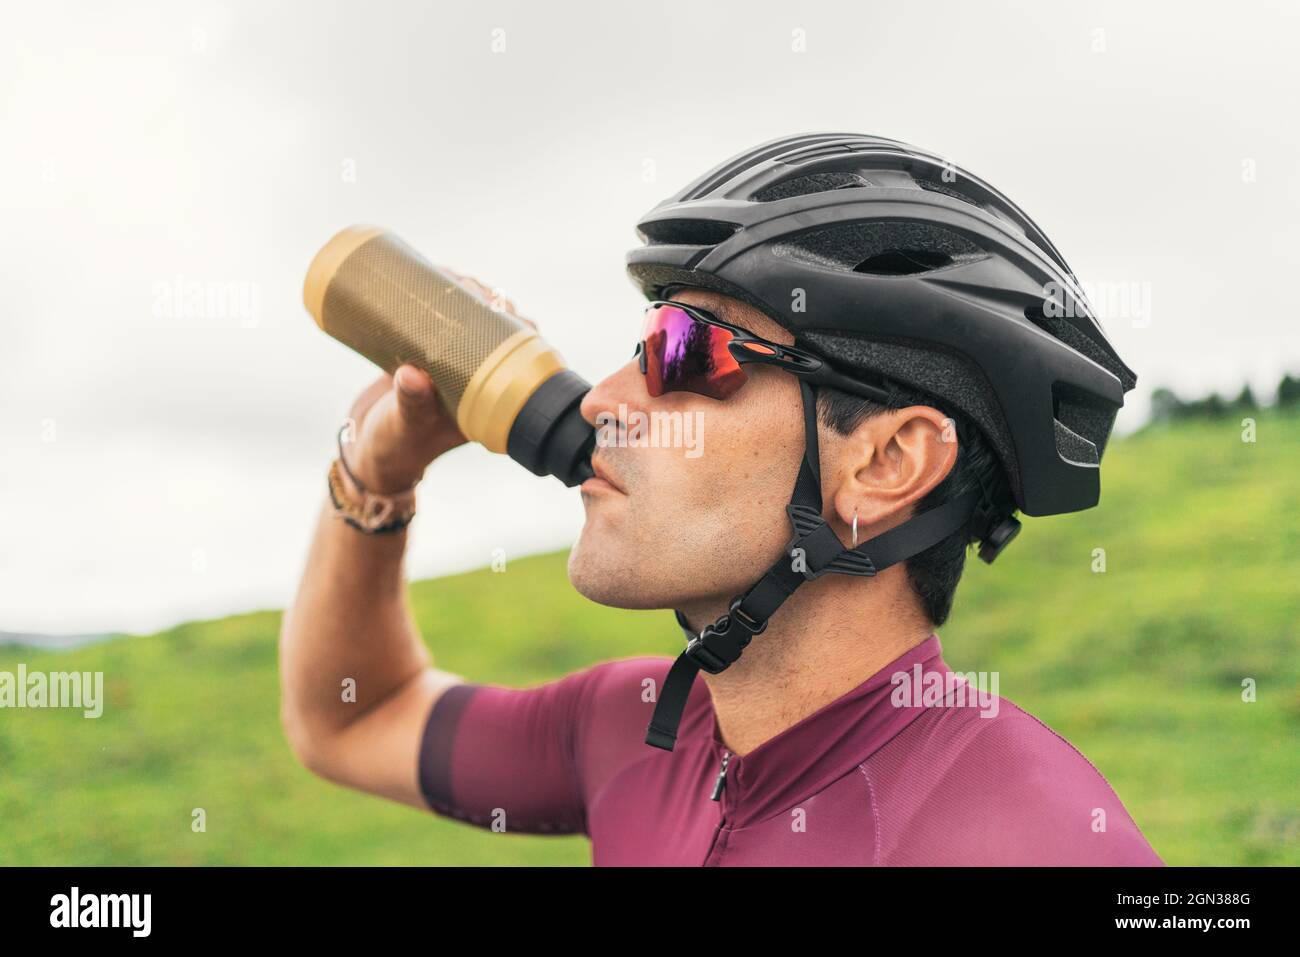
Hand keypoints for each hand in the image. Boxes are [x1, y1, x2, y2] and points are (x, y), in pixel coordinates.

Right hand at [341, 270, 535, 493]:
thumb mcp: (406, 423)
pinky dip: (440, 297)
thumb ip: (412, 403)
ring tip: (444, 273)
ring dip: (462, 291)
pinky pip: (443, 321)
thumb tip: (412, 375)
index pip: (519, 353)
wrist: (370, 454)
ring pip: (471, 319)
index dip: (513, 322)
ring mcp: (455, 366)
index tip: (494, 302)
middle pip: (496, 327)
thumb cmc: (396, 448)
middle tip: (460, 280)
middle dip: (482, 297)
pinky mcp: (429, 356)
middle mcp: (481, 380)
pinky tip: (433, 274)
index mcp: (494, 399)